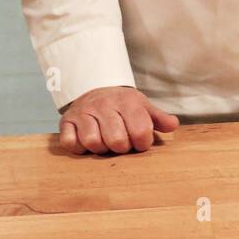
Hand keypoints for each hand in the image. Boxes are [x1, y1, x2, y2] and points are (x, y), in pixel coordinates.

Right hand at [58, 86, 179, 154]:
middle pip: (117, 141)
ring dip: (100, 148)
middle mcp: (103, 105)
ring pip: (93, 142)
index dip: (142, 143)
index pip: (140, 132)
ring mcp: (83, 113)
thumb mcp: (141, 106)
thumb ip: (158, 118)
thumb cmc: (121, 105)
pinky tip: (85, 141)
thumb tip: (172, 125)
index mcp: (126, 101)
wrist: (93, 89)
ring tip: (104, 141)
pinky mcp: (66, 121)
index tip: (139, 140)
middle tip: (121, 142)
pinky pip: (71, 143)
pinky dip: (78, 147)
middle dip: (121, 147)